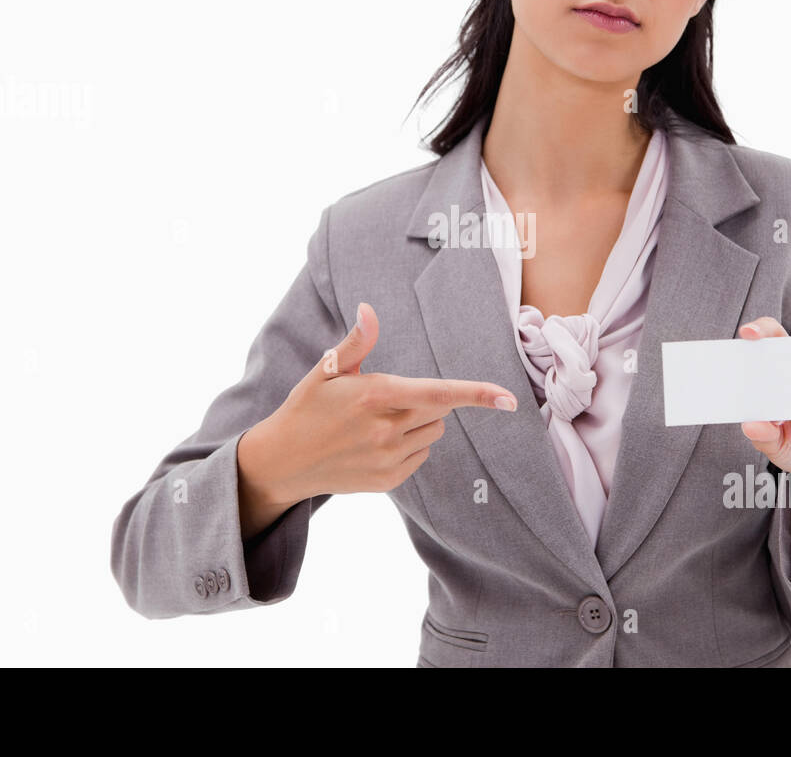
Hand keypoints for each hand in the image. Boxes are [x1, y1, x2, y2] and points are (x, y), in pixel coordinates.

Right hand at [239, 302, 518, 507]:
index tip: (509, 399)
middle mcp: (386, 430)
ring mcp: (388, 459)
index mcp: (375, 395)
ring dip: (418, 423)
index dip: (476, 393)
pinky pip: (421, 455)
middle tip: (385, 400)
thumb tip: (369, 310)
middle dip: (425, 399)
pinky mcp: (389, 480)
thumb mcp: (327, 370)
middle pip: (440, 409)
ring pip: (433, 432)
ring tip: (376, 423)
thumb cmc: (307, 407)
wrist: (282, 461)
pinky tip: (375, 445)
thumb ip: (356, 341)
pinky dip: (409, 446)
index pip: (438, 392)